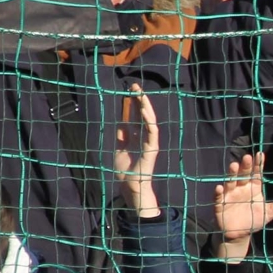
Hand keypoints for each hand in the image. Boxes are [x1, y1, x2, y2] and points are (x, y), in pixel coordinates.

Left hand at [113, 86, 160, 217]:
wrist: (129, 185)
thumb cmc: (125, 170)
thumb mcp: (119, 148)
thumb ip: (122, 135)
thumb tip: (122, 122)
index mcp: (136, 136)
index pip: (135, 116)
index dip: (133, 103)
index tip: (129, 91)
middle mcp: (144, 137)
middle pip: (143, 115)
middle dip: (140, 100)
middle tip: (134, 86)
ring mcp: (150, 142)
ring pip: (149, 120)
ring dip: (146, 107)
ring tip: (141, 94)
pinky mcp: (152, 148)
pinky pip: (152, 131)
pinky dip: (149, 121)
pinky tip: (144, 111)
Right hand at [213, 153, 272, 261]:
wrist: (240, 235)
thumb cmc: (254, 220)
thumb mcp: (269, 213)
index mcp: (253, 187)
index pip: (256, 173)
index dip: (257, 164)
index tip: (260, 154)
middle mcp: (241, 188)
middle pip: (243, 175)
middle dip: (245, 166)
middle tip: (247, 157)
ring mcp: (230, 195)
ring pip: (230, 182)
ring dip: (232, 174)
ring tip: (234, 166)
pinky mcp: (220, 204)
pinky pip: (219, 197)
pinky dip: (218, 192)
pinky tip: (219, 187)